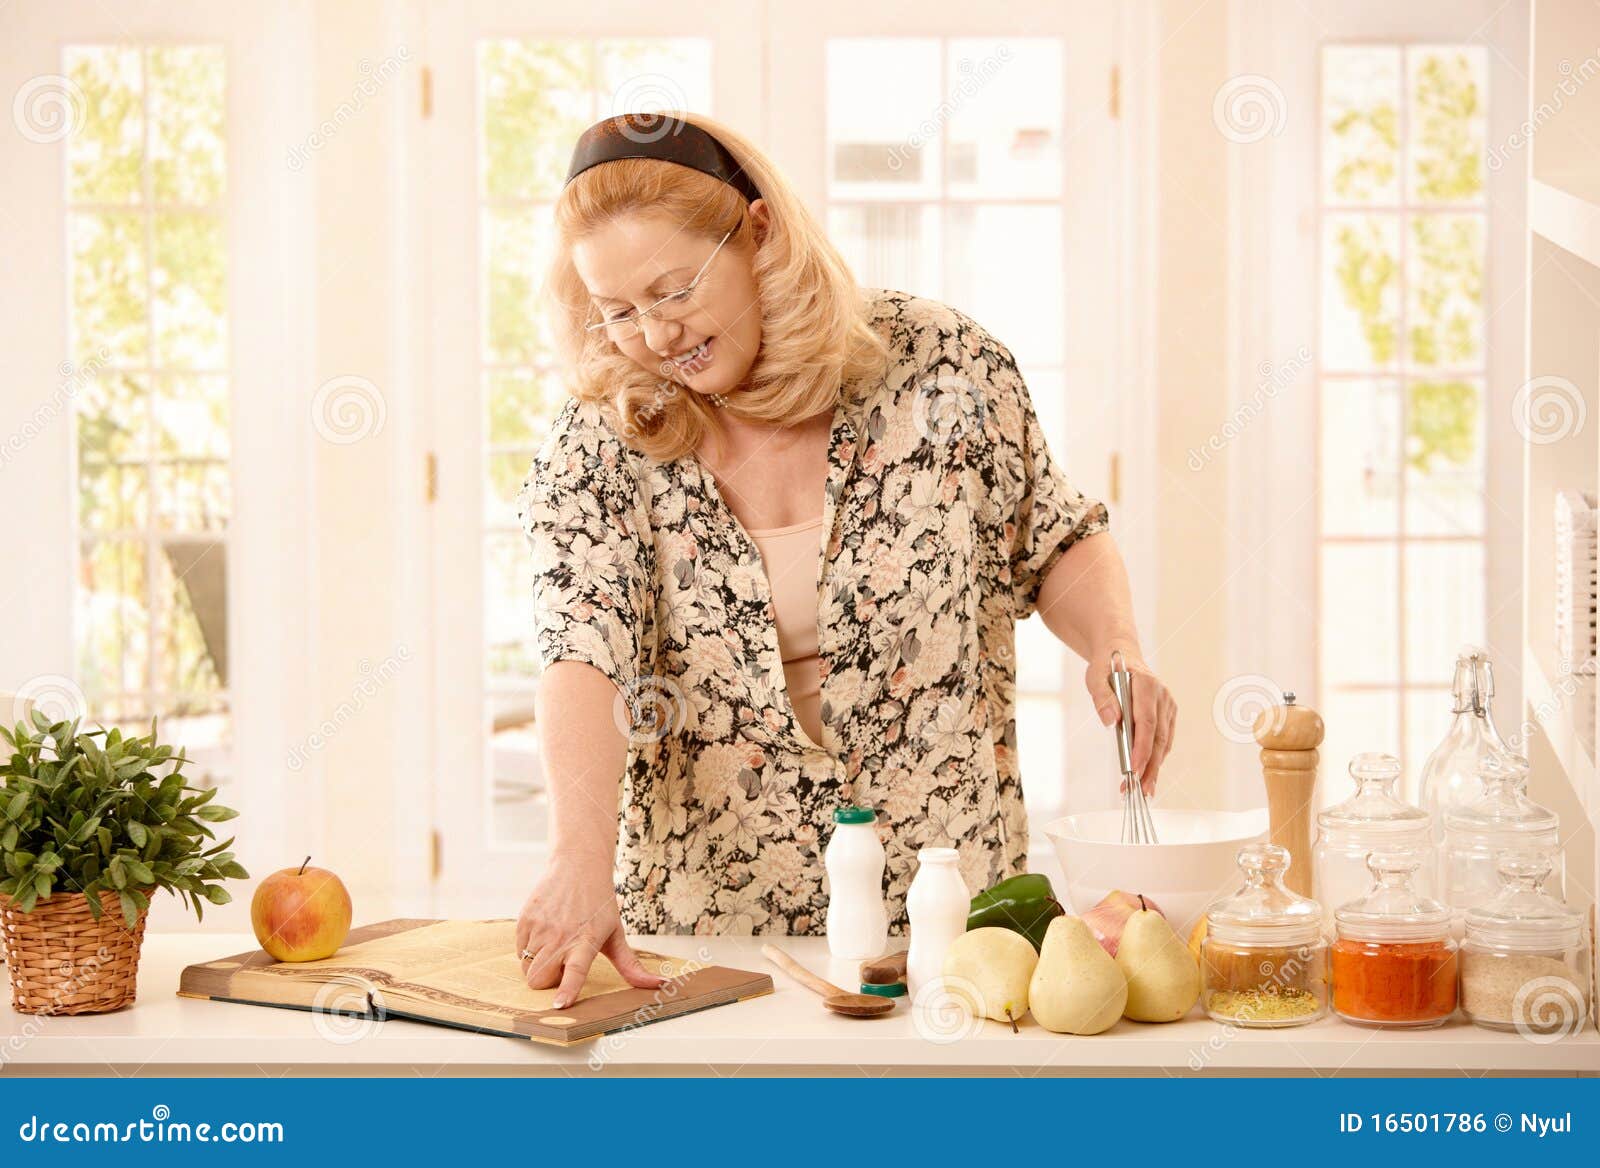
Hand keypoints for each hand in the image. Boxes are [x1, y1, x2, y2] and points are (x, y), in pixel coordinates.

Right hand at [515, 852, 665, 1008]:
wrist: (578, 866)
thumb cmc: (599, 903)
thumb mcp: (616, 934)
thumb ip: (632, 966)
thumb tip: (660, 984)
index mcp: (586, 941)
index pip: (576, 971)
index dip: (567, 989)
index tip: (560, 1005)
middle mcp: (561, 935)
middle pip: (540, 979)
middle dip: (548, 982)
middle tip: (562, 963)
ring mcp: (541, 927)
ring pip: (527, 968)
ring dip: (538, 965)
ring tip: (555, 944)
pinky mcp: (525, 919)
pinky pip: (519, 951)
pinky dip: (529, 949)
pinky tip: (545, 933)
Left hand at [1084, 645, 1176, 796]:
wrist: (1121, 654)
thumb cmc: (1107, 666)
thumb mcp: (1096, 677)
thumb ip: (1103, 698)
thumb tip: (1111, 722)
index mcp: (1147, 685)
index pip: (1147, 722)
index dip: (1142, 748)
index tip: (1134, 769)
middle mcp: (1162, 696)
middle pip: (1159, 737)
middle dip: (1151, 766)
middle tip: (1141, 789)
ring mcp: (1168, 705)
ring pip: (1164, 742)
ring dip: (1155, 767)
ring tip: (1144, 789)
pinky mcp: (1168, 714)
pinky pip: (1165, 740)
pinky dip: (1157, 758)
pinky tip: (1148, 773)